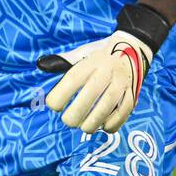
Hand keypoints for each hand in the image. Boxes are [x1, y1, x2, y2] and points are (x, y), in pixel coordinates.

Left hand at [37, 31, 152, 133]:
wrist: (133, 48)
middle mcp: (107, 70)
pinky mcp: (133, 92)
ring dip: (94, 121)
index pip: (74, 78)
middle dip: (77, 112)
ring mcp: (122, 82)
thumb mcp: (82, 54)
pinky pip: (125, 111)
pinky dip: (113, 123)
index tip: (54, 106)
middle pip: (91, 92)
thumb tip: (41, 65)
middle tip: (68, 121)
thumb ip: (63, 61)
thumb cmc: (100, 57)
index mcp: (91, 61)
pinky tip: (103, 127)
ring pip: (108, 104)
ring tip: (84, 128)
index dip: (61, 95)